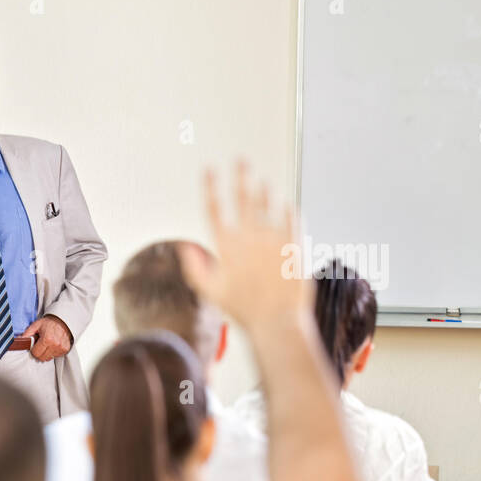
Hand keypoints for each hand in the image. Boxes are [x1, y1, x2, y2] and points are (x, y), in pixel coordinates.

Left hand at [23, 314, 71, 360]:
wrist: (62, 321)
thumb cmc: (48, 323)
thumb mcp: (35, 326)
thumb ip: (27, 334)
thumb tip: (18, 340)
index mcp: (47, 339)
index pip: (36, 353)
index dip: (33, 350)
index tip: (35, 345)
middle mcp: (55, 344)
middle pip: (42, 358)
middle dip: (39, 353)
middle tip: (40, 345)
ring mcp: (61, 348)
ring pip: (49, 358)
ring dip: (46, 353)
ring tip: (47, 344)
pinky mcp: (65, 349)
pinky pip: (55, 356)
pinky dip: (52, 352)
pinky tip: (52, 345)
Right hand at [178, 161, 309, 334]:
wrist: (277, 321)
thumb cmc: (243, 310)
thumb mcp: (209, 291)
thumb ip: (194, 267)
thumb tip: (186, 247)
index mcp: (227, 246)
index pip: (215, 208)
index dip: (210, 186)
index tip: (209, 170)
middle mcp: (250, 237)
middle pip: (244, 198)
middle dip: (240, 176)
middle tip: (241, 159)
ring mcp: (274, 238)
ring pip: (269, 205)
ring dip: (265, 190)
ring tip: (263, 181)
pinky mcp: (294, 244)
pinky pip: (292, 218)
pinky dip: (288, 209)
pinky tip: (285, 204)